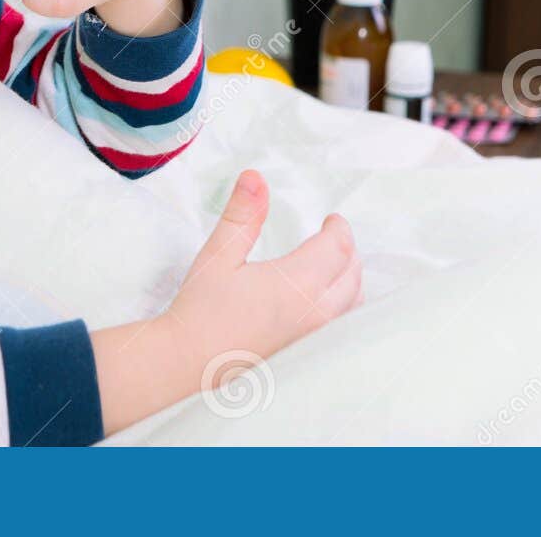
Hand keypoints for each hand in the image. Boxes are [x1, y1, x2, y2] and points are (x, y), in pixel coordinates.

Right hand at [162, 169, 361, 385]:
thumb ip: (242, 216)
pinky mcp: (305, 355)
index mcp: (298, 283)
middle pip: (352, 274)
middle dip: (347, 251)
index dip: (339, 229)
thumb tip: (255, 176)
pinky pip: (341, 326)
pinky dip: (343, 307)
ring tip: (333, 266)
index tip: (331, 219)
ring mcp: (313, 339)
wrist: (187, 363)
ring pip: (353, 304)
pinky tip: (323, 303)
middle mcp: (315, 313)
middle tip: (332, 237)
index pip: (338, 248)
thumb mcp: (219, 255)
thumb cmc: (201, 308)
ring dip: (349, 279)